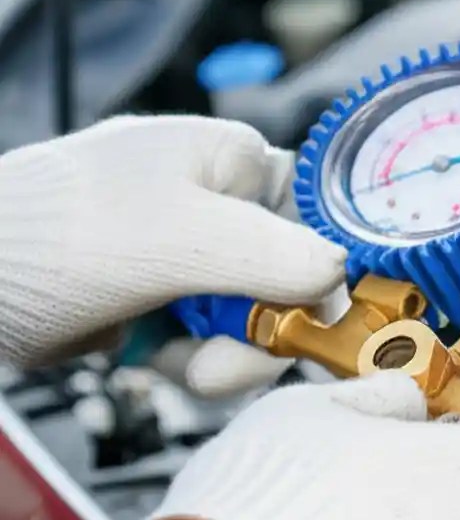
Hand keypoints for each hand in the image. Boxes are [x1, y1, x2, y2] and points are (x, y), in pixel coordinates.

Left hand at [0, 115, 346, 395]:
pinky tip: (159, 358)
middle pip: (292, 277)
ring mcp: (186, 253)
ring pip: (256, 318)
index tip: (323, 317)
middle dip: (265, 328)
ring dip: (228, 353)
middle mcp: (215, 201)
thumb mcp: (185, 240)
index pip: (319, 211)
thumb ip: (277, 256)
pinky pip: (214, 339)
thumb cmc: (58, 237)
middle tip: (231, 358)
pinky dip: (196, 360)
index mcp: (229, 158)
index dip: (328, 268)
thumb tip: (342, 277)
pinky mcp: (161, 299)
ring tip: (183, 361)